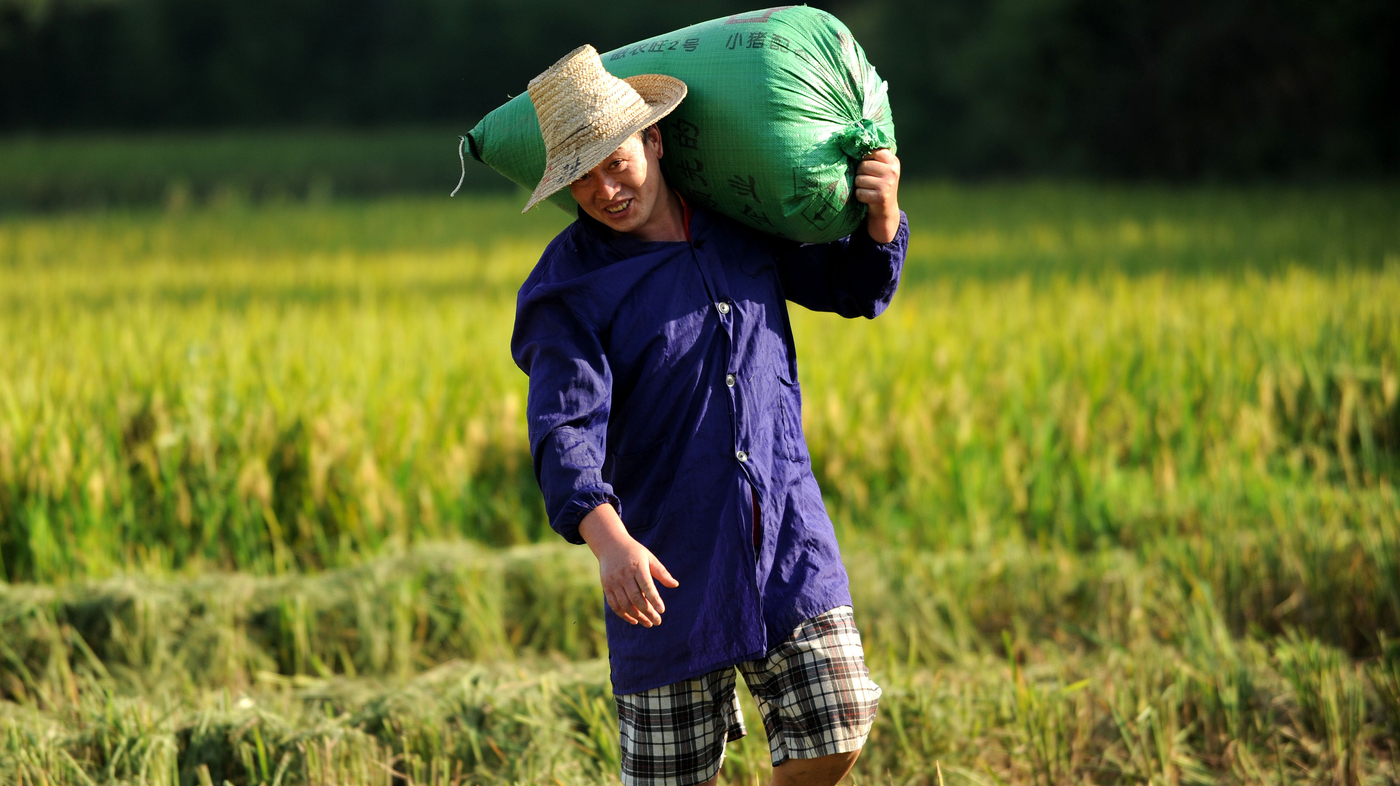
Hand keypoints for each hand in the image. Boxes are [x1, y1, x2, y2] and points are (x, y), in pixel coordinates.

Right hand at [578, 504, 678, 626]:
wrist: (610, 544)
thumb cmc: (634, 552)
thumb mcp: (649, 558)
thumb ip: (662, 572)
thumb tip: (675, 585)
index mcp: (637, 567)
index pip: (647, 586)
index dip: (654, 599)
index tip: (662, 611)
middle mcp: (624, 575)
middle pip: (636, 598)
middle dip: (647, 612)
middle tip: (657, 621)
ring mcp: (614, 582)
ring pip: (625, 604)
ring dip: (637, 616)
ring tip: (648, 623)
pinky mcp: (606, 586)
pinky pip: (614, 605)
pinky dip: (624, 615)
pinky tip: (634, 620)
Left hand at [854, 149, 900, 243]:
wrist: (886, 209)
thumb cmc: (879, 184)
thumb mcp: (882, 168)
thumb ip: (874, 156)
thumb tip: (853, 137)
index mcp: (893, 161)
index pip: (872, 152)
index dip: (865, 159)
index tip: (867, 166)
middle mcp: (892, 171)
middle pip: (863, 166)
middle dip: (860, 174)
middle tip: (868, 180)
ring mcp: (888, 184)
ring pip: (859, 179)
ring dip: (859, 186)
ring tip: (868, 189)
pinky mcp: (881, 196)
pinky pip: (859, 192)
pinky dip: (860, 196)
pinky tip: (867, 197)